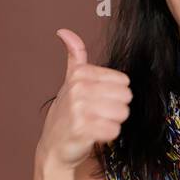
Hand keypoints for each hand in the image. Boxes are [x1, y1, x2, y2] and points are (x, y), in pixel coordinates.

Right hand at [35, 29, 131, 169]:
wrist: (53, 147)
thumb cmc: (66, 114)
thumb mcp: (70, 81)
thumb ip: (74, 56)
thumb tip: (64, 31)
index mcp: (80, 74)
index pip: (123, 81)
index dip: (114, 94)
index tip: (97, 100)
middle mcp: (79, 88)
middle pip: (126, 97)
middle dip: (116, 109)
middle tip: (98, 115)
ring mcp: (79, 109)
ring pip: (122, 113)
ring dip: (112, 122)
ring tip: (96, 124)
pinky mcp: (83, 129)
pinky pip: (115, 130)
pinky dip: (108, 136)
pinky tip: (94, 135)